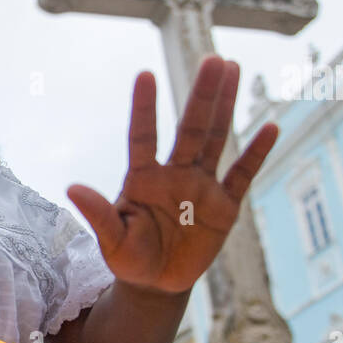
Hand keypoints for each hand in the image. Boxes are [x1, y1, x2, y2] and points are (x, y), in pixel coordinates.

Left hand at [66, 56, 277, 294]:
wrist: (156, 284)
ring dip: (225, 106)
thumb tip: (72, 189)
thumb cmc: (129, 258)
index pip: (143, 136)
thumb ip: (98, 215)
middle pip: (190, 129)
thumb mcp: (112, 241)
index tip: (144, 74)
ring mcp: (201, 186)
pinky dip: (256, 153)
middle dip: (201, 95)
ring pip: (216, 139)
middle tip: (212, 59)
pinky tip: (270, 126)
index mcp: (142, 179)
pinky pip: (242, 175)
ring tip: (232, 68)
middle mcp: (174, 173)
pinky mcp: (225, 206)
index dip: (144, 108)